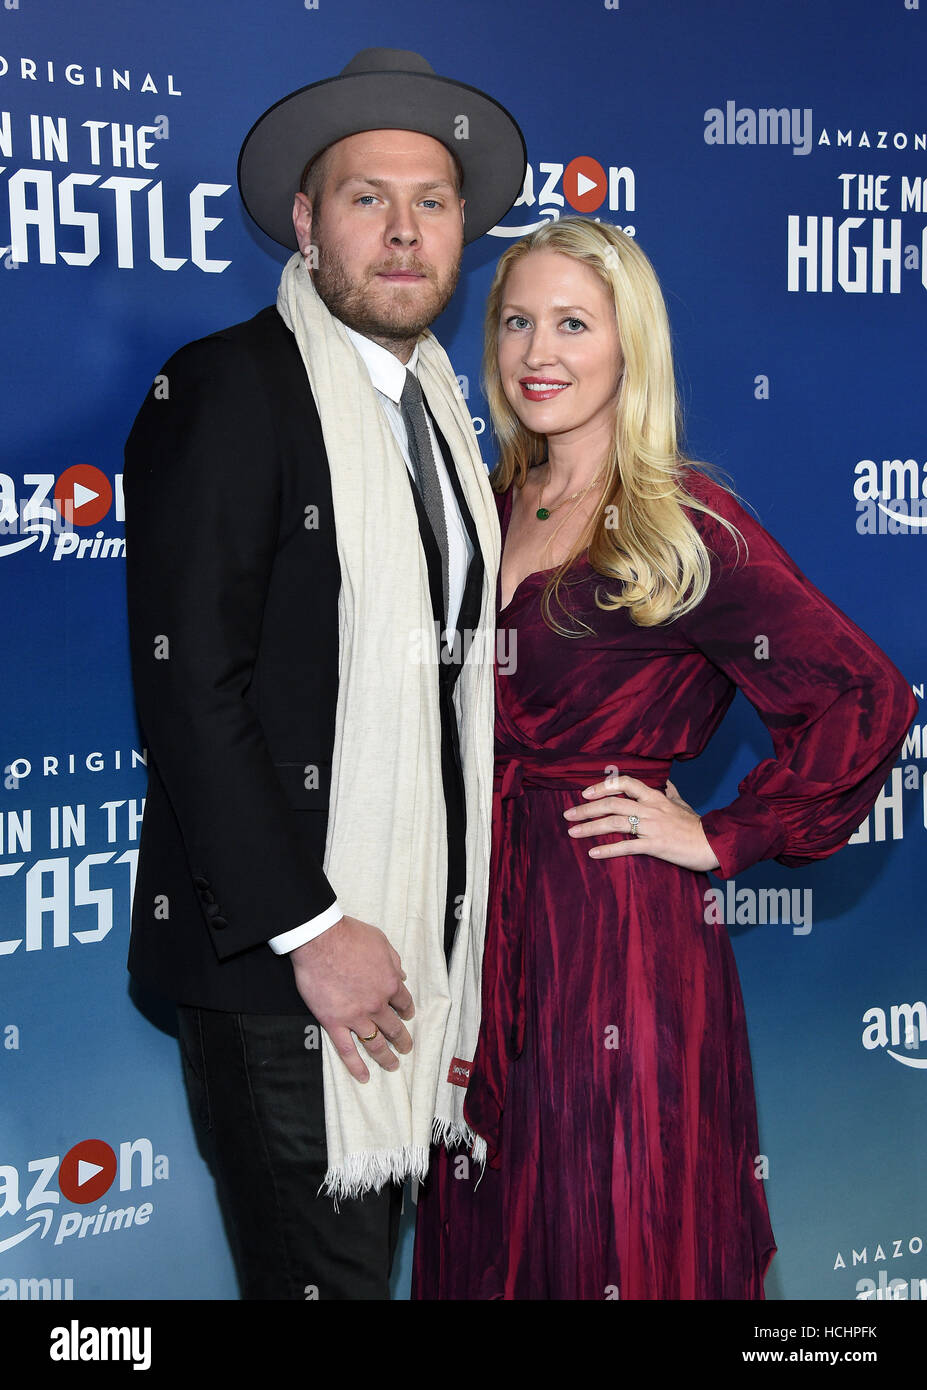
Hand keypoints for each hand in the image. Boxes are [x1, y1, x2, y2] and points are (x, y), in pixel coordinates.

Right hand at [289, 915, 413, 1083]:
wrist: (321, 941)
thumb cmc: (350, 936)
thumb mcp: (381, 941)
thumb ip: (394, 960)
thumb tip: (403, 973)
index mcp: (390, 983)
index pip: (403, 1002)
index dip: (407, 1010)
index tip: (407, 1016)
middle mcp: (376, 1004)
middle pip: (393, 1027)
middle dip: (402, 1039)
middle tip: (406, 1048)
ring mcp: (356, 1016)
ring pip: (375, 1043)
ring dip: (386, 1057)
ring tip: (393, 1066)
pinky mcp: (334, 1022)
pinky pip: (347, 1050)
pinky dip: (356, 1065)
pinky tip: (364, 1076)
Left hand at [563, 775, 719, 872]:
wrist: (714, 843)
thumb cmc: (698, 825)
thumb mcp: (684, 804)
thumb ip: (672, 793)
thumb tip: (667, 783)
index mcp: (656, 797)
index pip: (626, 783)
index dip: (603, 786)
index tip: (585, 792)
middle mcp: (651, 809)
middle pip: (612, 804)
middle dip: (586, 808)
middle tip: (568, 814)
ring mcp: (652, 827)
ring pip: (614, 823)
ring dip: (590, 827)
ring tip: (573, 832)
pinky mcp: (655, 845)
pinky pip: (626, 847)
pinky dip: (607, 850)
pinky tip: (593, 852)